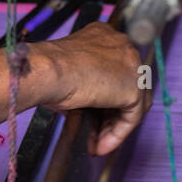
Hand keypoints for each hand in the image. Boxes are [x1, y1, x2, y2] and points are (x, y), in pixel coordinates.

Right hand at [35, 20, 150, 155]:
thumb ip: (82, 84)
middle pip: (125, 86)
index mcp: (105, 36)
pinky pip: (131, 117)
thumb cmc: (47, 69)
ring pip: (131, 103)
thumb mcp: (66, 72)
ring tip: (96, 145)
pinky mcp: (134, 87)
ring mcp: (133, 65)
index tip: (93, 114)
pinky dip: (117, 134)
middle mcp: (123, 45)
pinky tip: (101, 146)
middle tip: (95, 133)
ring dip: (112, 127)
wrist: (47, 71)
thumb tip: (84, 107)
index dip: (104, 95)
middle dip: (109, 114)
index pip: (115, 70)